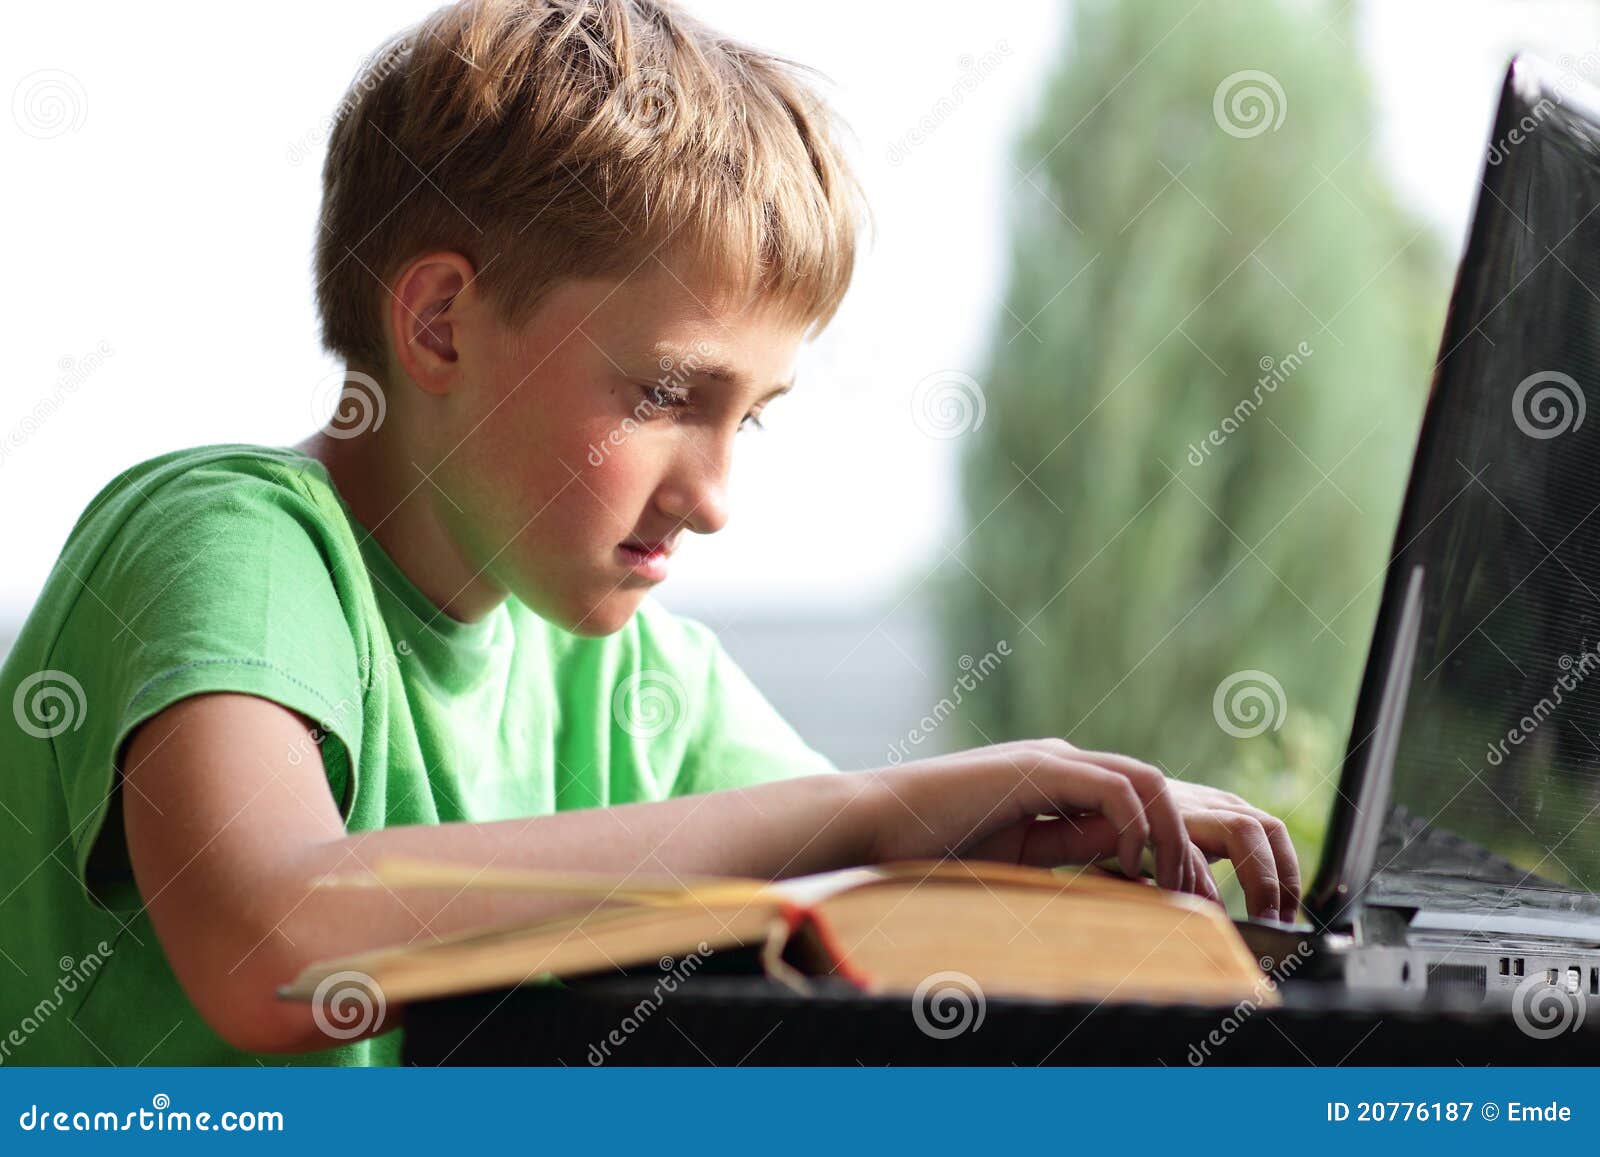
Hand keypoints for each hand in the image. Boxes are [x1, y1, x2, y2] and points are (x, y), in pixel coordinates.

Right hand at [862, 739, 1299, 920]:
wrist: (875, 821)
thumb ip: (1067, 851)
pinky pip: (1115, 789)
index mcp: (1054, 782)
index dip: (1167, 851)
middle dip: (1184, 845)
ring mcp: (1050, 760)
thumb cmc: (930, 844)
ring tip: (1172, 888)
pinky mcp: (1038, 768)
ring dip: (1170, 837)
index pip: (1135, 805)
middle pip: (1153, 788)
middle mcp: (1061, 762)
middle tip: (1198, 902)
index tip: (1185, 902)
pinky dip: (1133, 829)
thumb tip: (1125, 872)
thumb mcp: (1016, 855)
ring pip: (1146, 782)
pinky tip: (1125, 869)